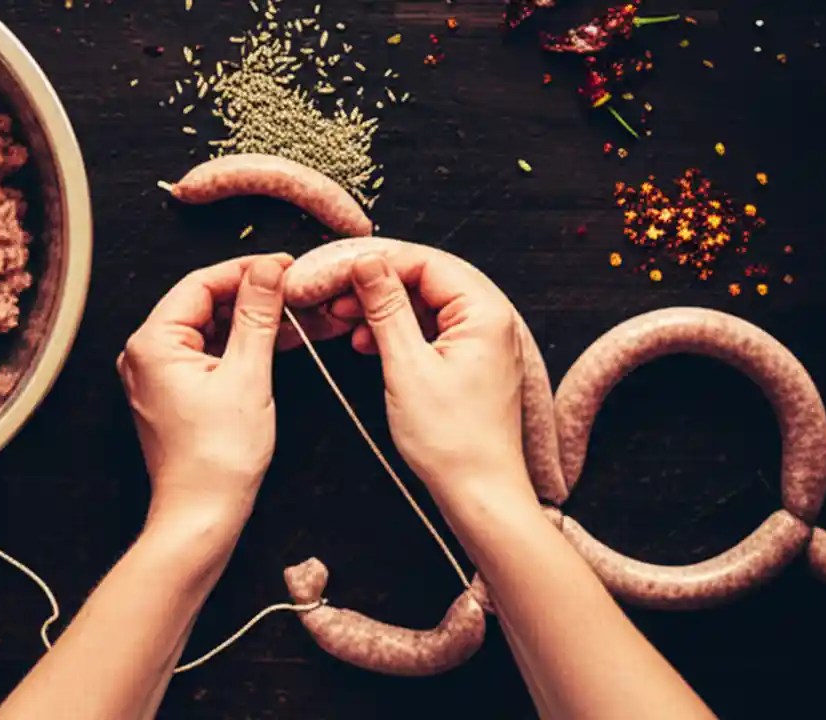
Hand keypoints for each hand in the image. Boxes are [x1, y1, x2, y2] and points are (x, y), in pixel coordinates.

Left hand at [117, 254, 291, 532]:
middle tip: (295, 289)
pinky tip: (276, 341)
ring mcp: (158, 374)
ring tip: (295, 315)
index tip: (283, 265)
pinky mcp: (175, 392)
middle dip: (252, 295)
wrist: (201, 515)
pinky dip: (241, 346)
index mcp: (153, 342)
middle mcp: (147, 354)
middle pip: (204, 303)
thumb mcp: (248, 376)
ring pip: (210, 329)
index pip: (201, 283)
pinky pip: (209, 354)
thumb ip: (257, 316)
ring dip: (251, 321)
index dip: (246, 269)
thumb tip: (267, 272)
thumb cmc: (216, 459)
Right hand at [335, 248, 537, 514]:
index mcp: (484, 312)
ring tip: (345, 319)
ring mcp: (481, 340)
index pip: (425, 263)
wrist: (479, 493)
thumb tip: (367, 263)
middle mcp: (490, 319)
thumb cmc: (452, 440)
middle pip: (425, 278)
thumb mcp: (407, 366)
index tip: (337, 271)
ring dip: (383, 308)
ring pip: (423, 303)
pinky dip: (397, 331)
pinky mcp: (469, 361)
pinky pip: (429, 329)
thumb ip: (386, 307)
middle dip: (376, 284)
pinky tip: (368, 342)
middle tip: (335, 295)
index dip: (377, 263)